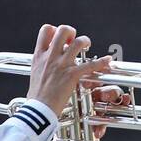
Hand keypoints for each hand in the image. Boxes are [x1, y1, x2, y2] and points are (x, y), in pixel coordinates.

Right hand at [27, 24, 130, 139]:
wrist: (39, 110)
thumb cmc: (36, 98)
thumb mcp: (34, 76)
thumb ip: (42, 66)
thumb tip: (46, 66)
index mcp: (39, 56)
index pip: (45, 30)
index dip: (55, 29)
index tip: (59, 37)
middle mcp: (50, 57)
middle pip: (63, 30)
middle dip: (71, 31)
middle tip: (74, 39)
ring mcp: (62, 65)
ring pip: (78, 42)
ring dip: (85, 41)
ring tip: (86, 45)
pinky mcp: (72, 75)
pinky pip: (91, 65)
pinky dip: (101, 62)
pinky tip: (107, 60)